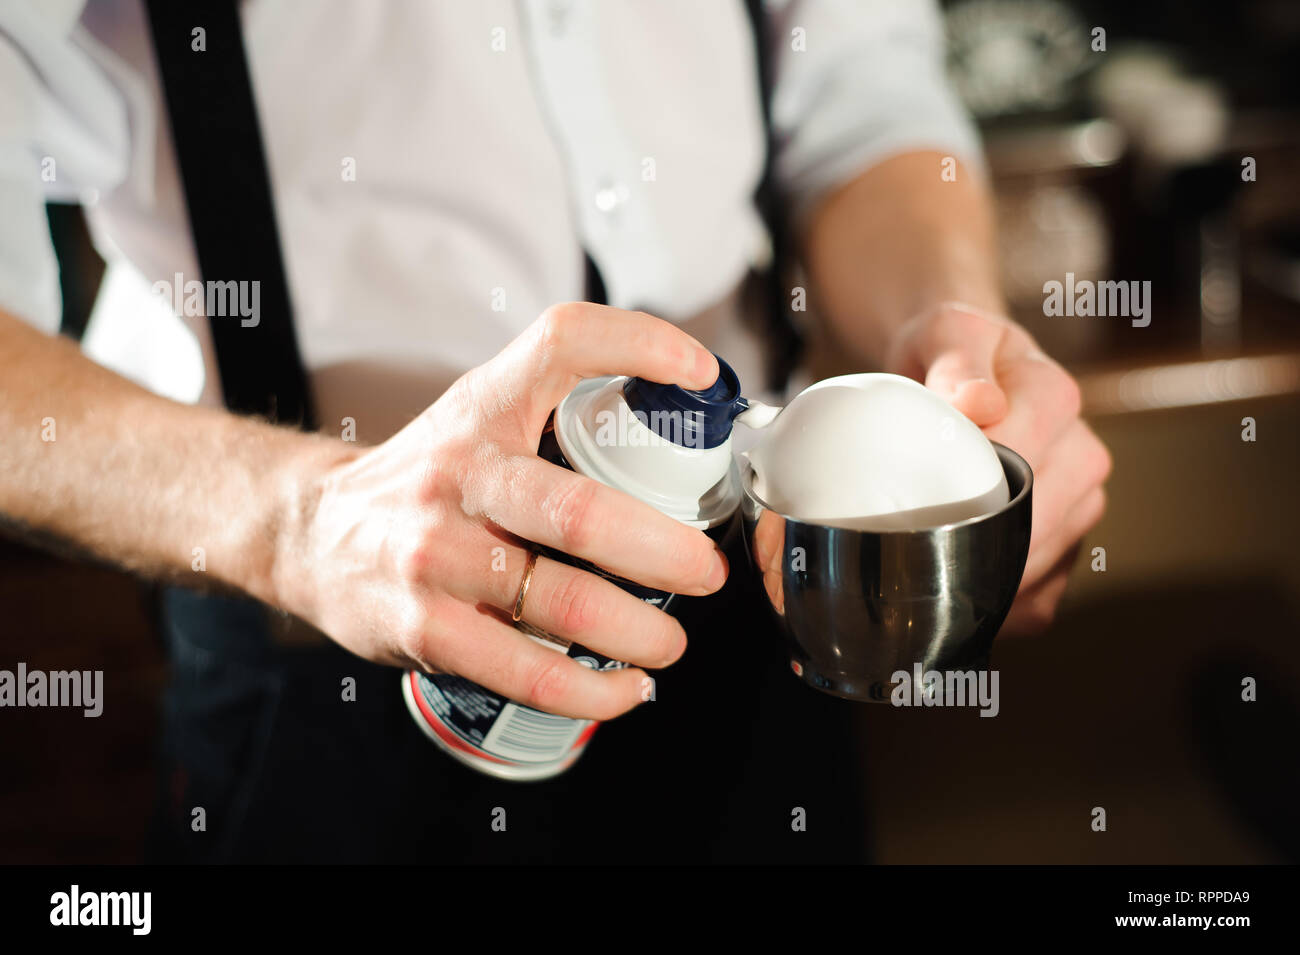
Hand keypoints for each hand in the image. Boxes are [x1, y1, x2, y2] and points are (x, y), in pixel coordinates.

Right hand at [272, 304, 727, 718]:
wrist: (310, 532)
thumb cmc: (426, 476)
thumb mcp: (480, 411)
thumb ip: (559, 400)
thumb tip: (680, 409)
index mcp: (484, 409)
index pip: (563, 343)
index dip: (640, 345)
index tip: (699, 375)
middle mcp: (459, 475)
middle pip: (580, 512)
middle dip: (665, 552)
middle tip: (707, 571)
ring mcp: (436, 555)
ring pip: (563, 602)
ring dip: (640, 633)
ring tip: (670, 641)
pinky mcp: (424, 627)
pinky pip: (526, 670)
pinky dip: (591, 690)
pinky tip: (623, 689)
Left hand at [886, 302, 1111, 634]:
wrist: (959, 369)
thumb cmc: (951, 352)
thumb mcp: (948, 333)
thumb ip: (958, 360)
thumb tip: (977, 404)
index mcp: (1055, 397)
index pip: (1020, 461)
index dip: (968, 491)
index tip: (918, 499)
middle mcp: (1082, 453)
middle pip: (1034, 526)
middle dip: (973, 545)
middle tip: (909, 551)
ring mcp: (1081, 503)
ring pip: (1040, 569)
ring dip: (984, 580)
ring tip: (926, 573)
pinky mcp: (1068, 544)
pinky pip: (1042, 600)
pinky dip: (1001, 608)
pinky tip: (959, 595)